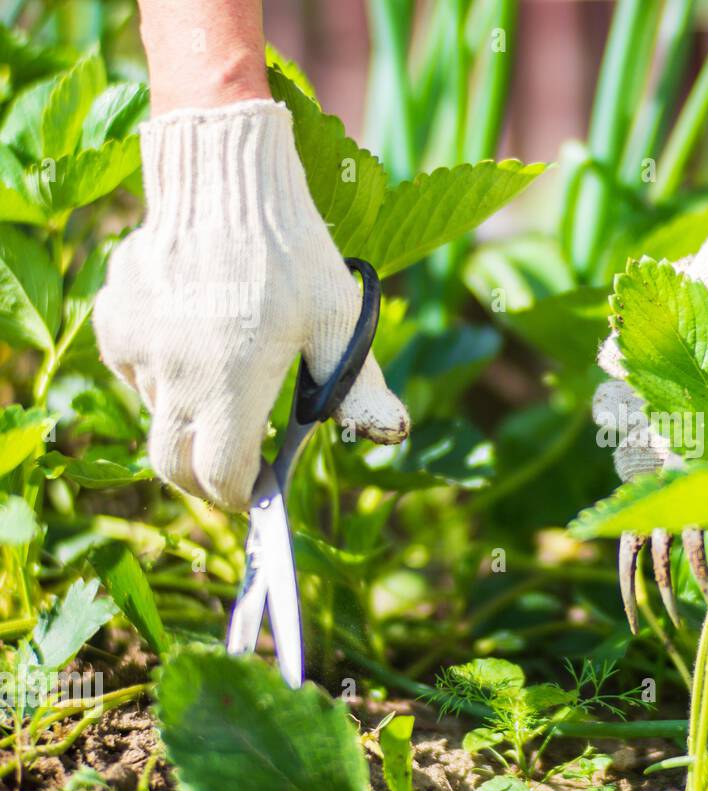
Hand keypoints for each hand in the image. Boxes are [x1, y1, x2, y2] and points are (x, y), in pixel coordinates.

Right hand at [94, 99, 409, 511]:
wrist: (224, 177)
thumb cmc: (293, 250)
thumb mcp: (340, 319)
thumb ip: (358, 386)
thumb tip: (391, 436)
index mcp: (229, 381)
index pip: (220, 475)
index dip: (243, 495)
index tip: (261, 493)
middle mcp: (173, 373)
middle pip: (173, 464)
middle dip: (206, 480)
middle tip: (238, 471)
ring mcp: (136, 347)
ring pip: (157, 413)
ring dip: (190, 418)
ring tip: (231, 379)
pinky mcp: (116, 320)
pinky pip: (138, 371)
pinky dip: (165, 375)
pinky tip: (199, 338)